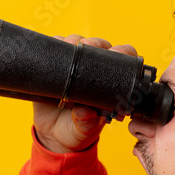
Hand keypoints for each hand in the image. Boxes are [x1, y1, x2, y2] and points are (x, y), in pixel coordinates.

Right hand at [32, 35, 137, 153]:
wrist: (52, 134)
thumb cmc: (76, 131)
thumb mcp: (83, 131)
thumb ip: (87, 124)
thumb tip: (85, 113)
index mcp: (110, 84)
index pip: (122, 61)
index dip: (122, 53)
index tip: (115, 52)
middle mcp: (94, 72)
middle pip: (99, 47)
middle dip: (95, 43)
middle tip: (87, 46)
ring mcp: (75, 67)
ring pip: (78, 42)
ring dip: (75, 40)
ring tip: (70, 45)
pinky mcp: (56, 66)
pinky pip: (57, 48)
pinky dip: (56, 43)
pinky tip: (56, 45)